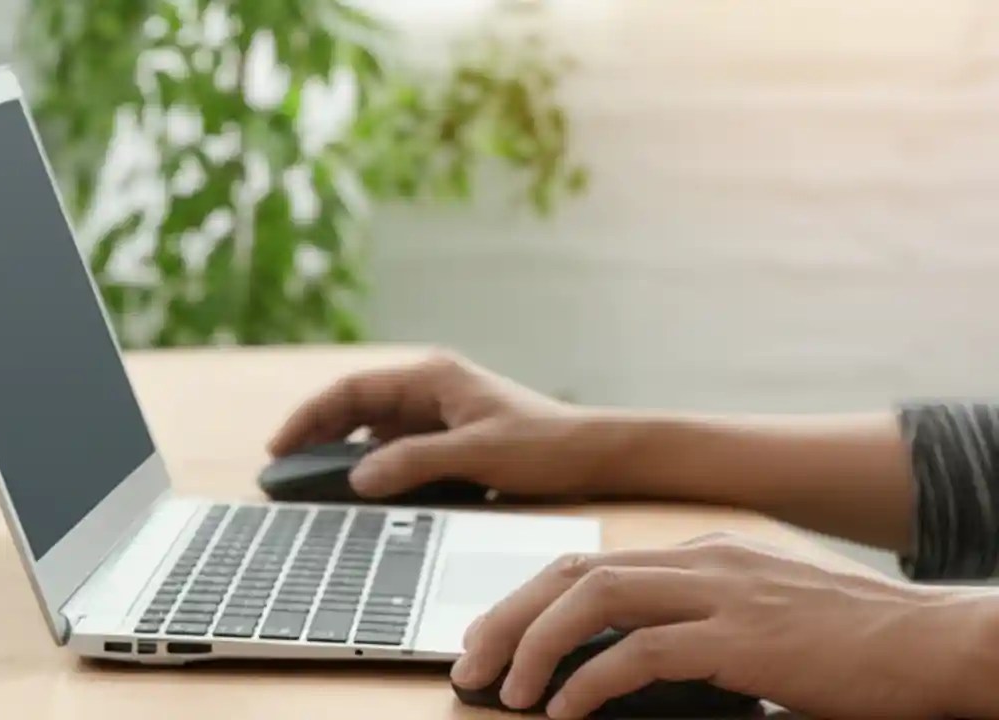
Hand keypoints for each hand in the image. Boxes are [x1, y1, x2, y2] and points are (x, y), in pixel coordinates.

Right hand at [268, 353, 623, 498]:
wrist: (596, 453)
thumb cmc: (544, 444)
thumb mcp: (475, 454)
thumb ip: (413, 462)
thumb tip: (357, 478)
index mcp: (432, 377)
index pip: (352, 390)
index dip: (311, 417)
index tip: (280, 447)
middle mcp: (430, 388)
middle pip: (356, 406)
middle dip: (318, 434)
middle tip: (283, 470)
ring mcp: (439, 412)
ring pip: (374, 429)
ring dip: (343, 451)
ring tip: (311, 481)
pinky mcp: (450, 437)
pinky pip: (397, 447)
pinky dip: (373, 464)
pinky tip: (359, 489)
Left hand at [452, 532, 991, 718]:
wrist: (934, 642)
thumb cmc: (852, 640)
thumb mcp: (760, 615)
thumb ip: (697, 621)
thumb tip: (625, 656)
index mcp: (702, 554)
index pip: (590, 564)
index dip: (530, 599)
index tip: (494, 638)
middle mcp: (701, 561)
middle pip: (573, 572)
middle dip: (510, 616)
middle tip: (471, 663)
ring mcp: (721, 594)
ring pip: (594, 599)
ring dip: (537, 644)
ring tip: (508, 690)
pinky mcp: (742, 639)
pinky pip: (641, 652)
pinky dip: (591, 680)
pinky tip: (566, 709)